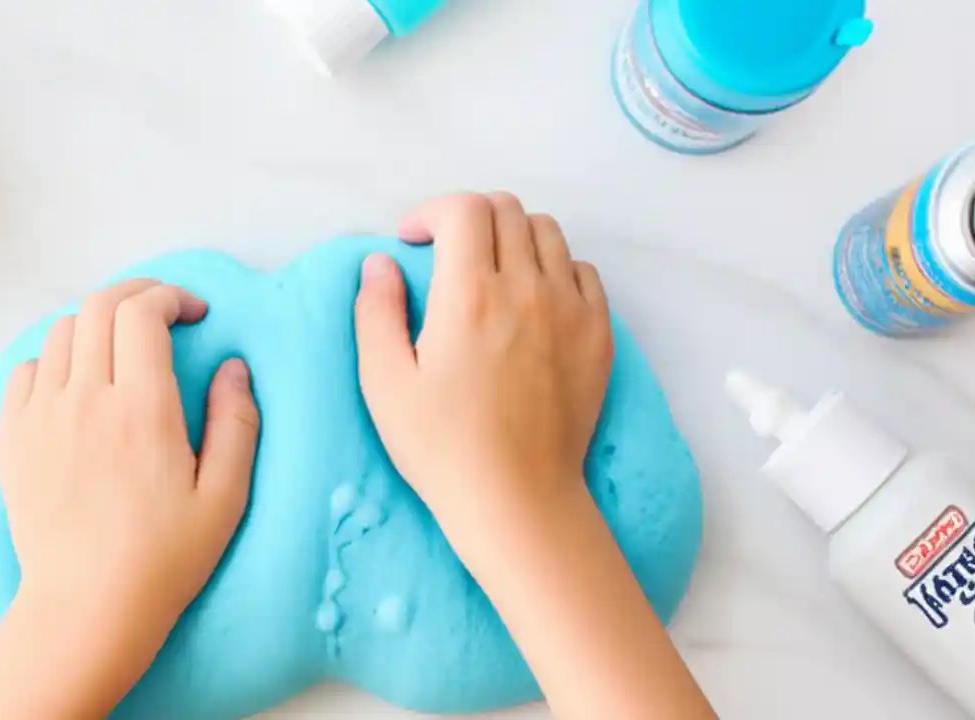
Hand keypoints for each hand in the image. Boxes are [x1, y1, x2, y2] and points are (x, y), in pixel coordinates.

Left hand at [0, 279, 258, 620]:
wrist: (87, 607)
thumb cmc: (164, 559)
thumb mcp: (226, 497)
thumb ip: (235, 422)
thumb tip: (233, 367)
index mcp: (143, 409)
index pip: (141, 312)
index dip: (170, 296)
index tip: (194, 313)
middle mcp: (86, 400)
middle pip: (99, 307)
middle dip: (136, 294)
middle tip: (163, 312)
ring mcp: (42, 417)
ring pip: (60, 332)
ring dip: (96, 324)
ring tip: (122, 349)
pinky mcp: (14, 439)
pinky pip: (25, 371)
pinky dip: (53, 359)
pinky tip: (77, 383)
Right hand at [354, 192, 611, 536]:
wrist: (517, 498)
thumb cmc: (442, 447)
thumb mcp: (385, 383)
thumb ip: (377, 312)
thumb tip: (380, 261)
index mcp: (469, 296)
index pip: (463, 209)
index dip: (431, 211)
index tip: (412, 241)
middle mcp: (526, 289)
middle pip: (506, 209)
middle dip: (468, 217)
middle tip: (446, 253)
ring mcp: (570, 309)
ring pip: (548, 233)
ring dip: (512, 236)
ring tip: (490, 271)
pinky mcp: (598, 335)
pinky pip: (582, 271)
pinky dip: (553, 268)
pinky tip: (531, 299)